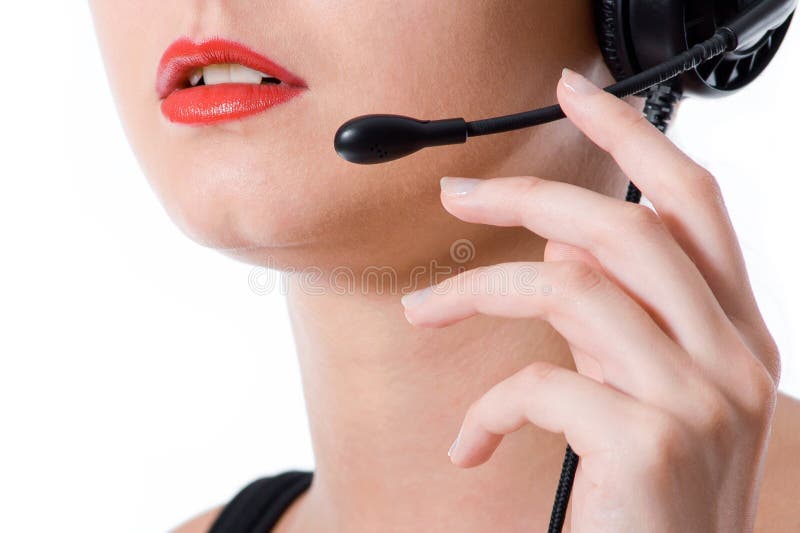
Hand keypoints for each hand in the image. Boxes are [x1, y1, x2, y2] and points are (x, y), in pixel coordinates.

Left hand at [400, 69, 779, 532]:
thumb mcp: (642, 390)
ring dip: (475, 294)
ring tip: (424, 312)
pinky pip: (539, 385)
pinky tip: (469, 443)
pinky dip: (486, 408)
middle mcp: (732, 358)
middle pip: (627, 229)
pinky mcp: (646, 445)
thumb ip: (616, 317)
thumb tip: (561, 249)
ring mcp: (697, 401)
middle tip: (458, 195)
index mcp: (734, 334)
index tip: (576, 94)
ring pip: (568, 291)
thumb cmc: (645, 494)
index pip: (692, 202)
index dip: (633, 136)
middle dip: (529, 197)